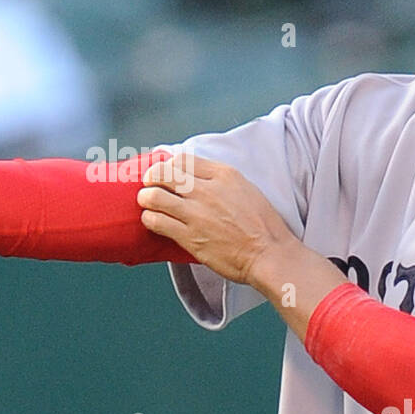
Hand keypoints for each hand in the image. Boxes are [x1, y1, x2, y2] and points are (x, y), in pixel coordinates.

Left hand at [137, 152, 297, 284]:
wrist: (269, 254)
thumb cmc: (263, 225)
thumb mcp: (245, 188)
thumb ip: (220, 180)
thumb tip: (196, 177)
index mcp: (223, 175)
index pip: (182, 159)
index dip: (168, 165)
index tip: (165, 173)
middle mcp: (207, 190)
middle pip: (162, 173)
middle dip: (151, 178)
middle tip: (150, 186)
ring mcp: (196, 213)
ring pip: (153, 196)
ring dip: (146, 199)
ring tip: (148, 204)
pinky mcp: (189, 236)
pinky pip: (156, 222)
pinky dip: (150, 219)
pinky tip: (154, 221)